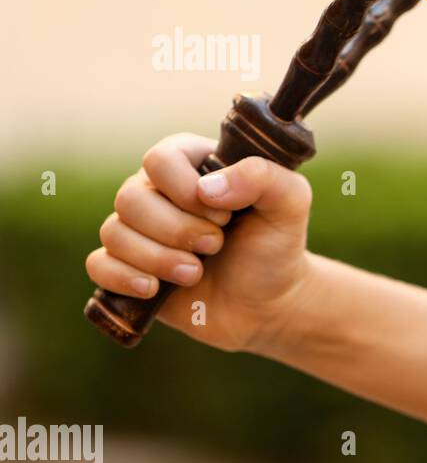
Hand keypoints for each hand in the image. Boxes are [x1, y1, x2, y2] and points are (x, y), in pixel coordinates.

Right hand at [85, 133, 314, 351]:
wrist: (269, 304)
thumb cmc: (277, 247)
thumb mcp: (290, 204)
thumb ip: (264, 177)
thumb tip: (207, 188)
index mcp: (193, 165)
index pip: (160, 158)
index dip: (186, 190)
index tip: (225, 215)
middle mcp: (159, 192)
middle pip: (131, 197)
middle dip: (177, 229)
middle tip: (216, 246)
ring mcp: (140, 230)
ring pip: (114, 231)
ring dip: (159, 258)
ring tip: (196, 273)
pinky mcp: (129, 267)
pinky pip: (99, 264)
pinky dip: (125, 278)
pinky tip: (156, 289)